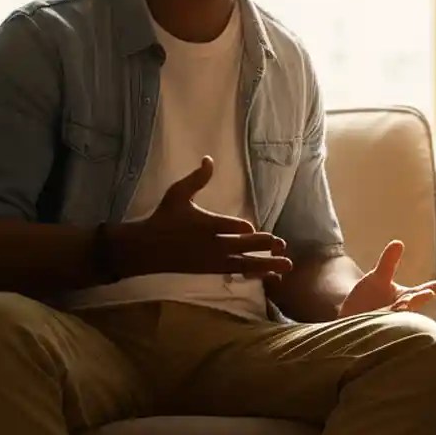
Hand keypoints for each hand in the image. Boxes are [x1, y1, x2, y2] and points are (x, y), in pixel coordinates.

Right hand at [115, 157, 293, 279]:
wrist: (147, 249)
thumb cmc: (163, 218)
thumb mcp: (177, 194)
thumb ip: (196, 179)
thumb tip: (209, 159)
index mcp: (207, 224)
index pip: (233, 226)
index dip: (245, 228)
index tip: (252, 228)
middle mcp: (214, 243)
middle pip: (244, 244)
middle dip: (264, 245)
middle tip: (282, 244)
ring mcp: (214, 260)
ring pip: (246, 262)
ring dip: (268, 263)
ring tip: (287, 264)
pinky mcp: (213, 270)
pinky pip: (239, 272)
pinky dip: (256, 273)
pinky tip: (271, 275)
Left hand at [339, 240, 435, 317]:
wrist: (350, 315)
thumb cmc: (369, 297)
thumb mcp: (378, 277)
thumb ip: (388, 263)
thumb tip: (398, 242)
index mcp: (405, 298)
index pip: (424, 291)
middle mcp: (399, 311)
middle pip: (412, 304)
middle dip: (419, 299)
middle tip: (428, 292)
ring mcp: (386, 321)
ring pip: (396, 317)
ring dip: (399, 311)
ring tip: (403, 305)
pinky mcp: (371, 329)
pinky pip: (376, 326)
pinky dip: (378, 321)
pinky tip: (378, 318)